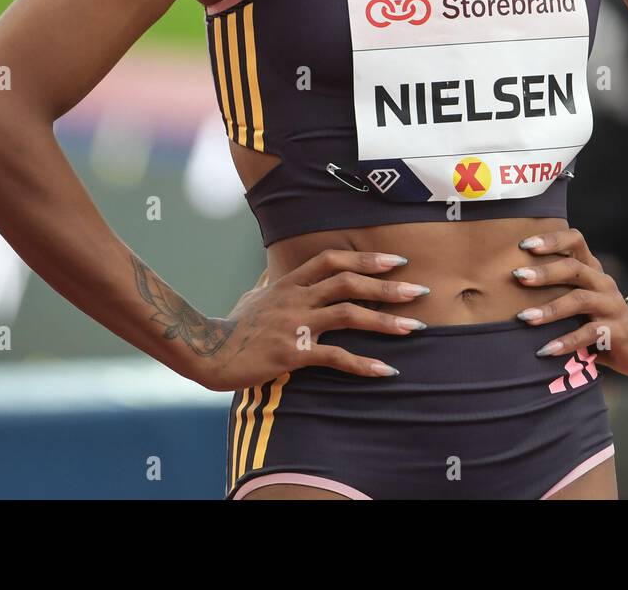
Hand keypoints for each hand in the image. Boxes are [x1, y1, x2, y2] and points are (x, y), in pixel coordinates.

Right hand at [189, 250, 430, 392]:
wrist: (208, 353)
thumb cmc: (232, 326)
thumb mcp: (252, 296)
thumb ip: (269, 283)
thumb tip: (272, 271)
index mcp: (290, 282)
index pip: (332, 259)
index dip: (365, 258)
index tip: (394, 261)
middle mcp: (296, 298)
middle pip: (348, 282)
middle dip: (386, 285)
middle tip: (419, 290)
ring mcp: (295, 324)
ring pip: (348, 314)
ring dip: (385, 320)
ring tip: (415, 326)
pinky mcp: (293, 353)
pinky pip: (335, 356)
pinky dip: (364, 364)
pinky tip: (387, 370)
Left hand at [512, 227, 627, 376]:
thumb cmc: (596, 316)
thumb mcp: (578, 297)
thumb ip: (555, 288)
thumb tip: (504, 286)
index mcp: (591, 268)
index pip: (575, 240)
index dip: (552, 239)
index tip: (524, 244)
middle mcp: (602, 282)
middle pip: (574, 268)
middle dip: (545, 272)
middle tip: (518, 276)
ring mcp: (611, 305)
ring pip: (580, 299)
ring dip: (550, 309)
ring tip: (524, 318)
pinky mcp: (617, 330)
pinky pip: (589, 333)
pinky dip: (566, 341)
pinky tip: (546, 350)